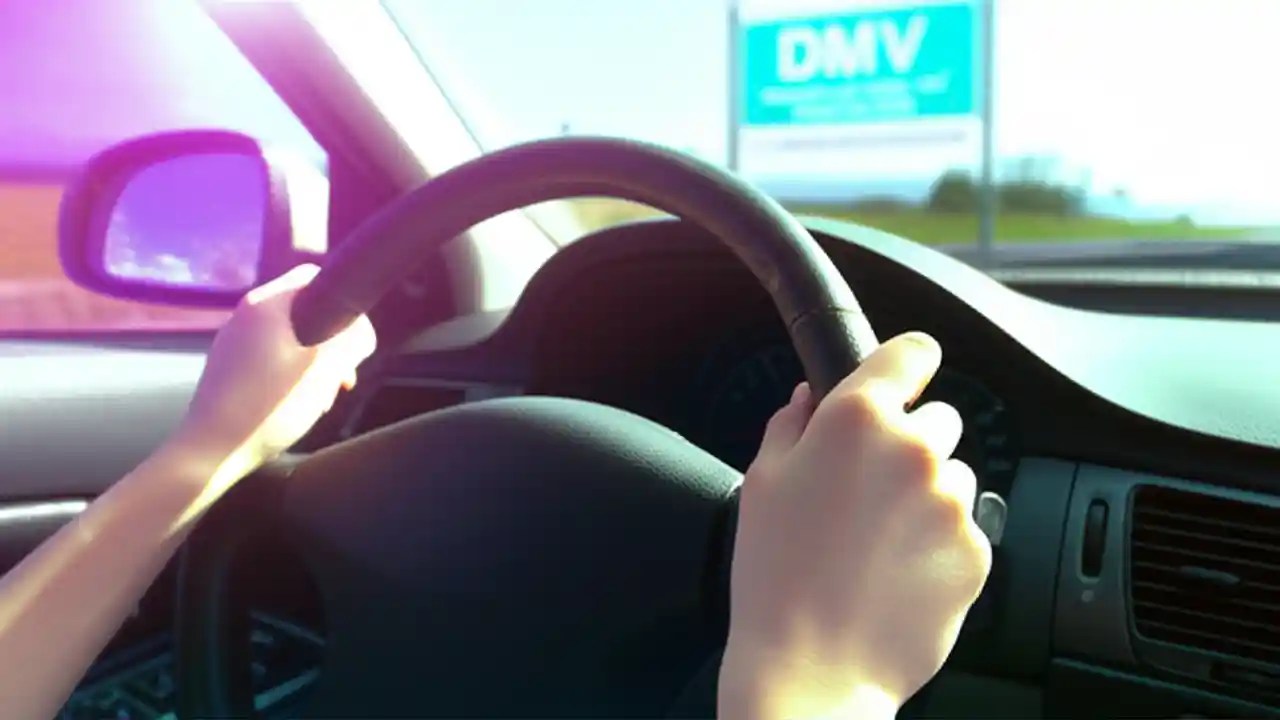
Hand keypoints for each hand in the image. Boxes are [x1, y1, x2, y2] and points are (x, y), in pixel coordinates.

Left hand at [170, 264, 376, 473]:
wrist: (211, 452)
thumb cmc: (268, 408)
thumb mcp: (323, 371)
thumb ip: (350, 342)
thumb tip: (362, 331)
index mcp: (265, 304)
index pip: (315, 277)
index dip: (344, 303)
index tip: (356, 339)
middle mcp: (244, 314)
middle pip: (305, 311)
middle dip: (332, 342)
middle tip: (343, 377)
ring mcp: (233, 341)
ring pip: (290, 338)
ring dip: (314, 363)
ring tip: (321, 397)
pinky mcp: (228, 366)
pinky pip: (271, 357)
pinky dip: (291, 373)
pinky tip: (296, 405)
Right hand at [719, 332, 992, 719]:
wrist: (814, 668)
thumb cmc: (776, 578)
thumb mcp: (762, 484)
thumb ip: (790, 424)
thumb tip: (809, 398)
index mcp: (857, 420)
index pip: (912, 352)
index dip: (909, 362)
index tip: (908, 374)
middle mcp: (913, 449)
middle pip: (938, 420)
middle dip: (909, 445)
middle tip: (868, 491)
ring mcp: (951, 500)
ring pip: (954, 475)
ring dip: (927, 495)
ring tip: (879, 540)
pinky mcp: (976, 549)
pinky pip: (965, 528)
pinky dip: (939, 543)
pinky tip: (896, 571)